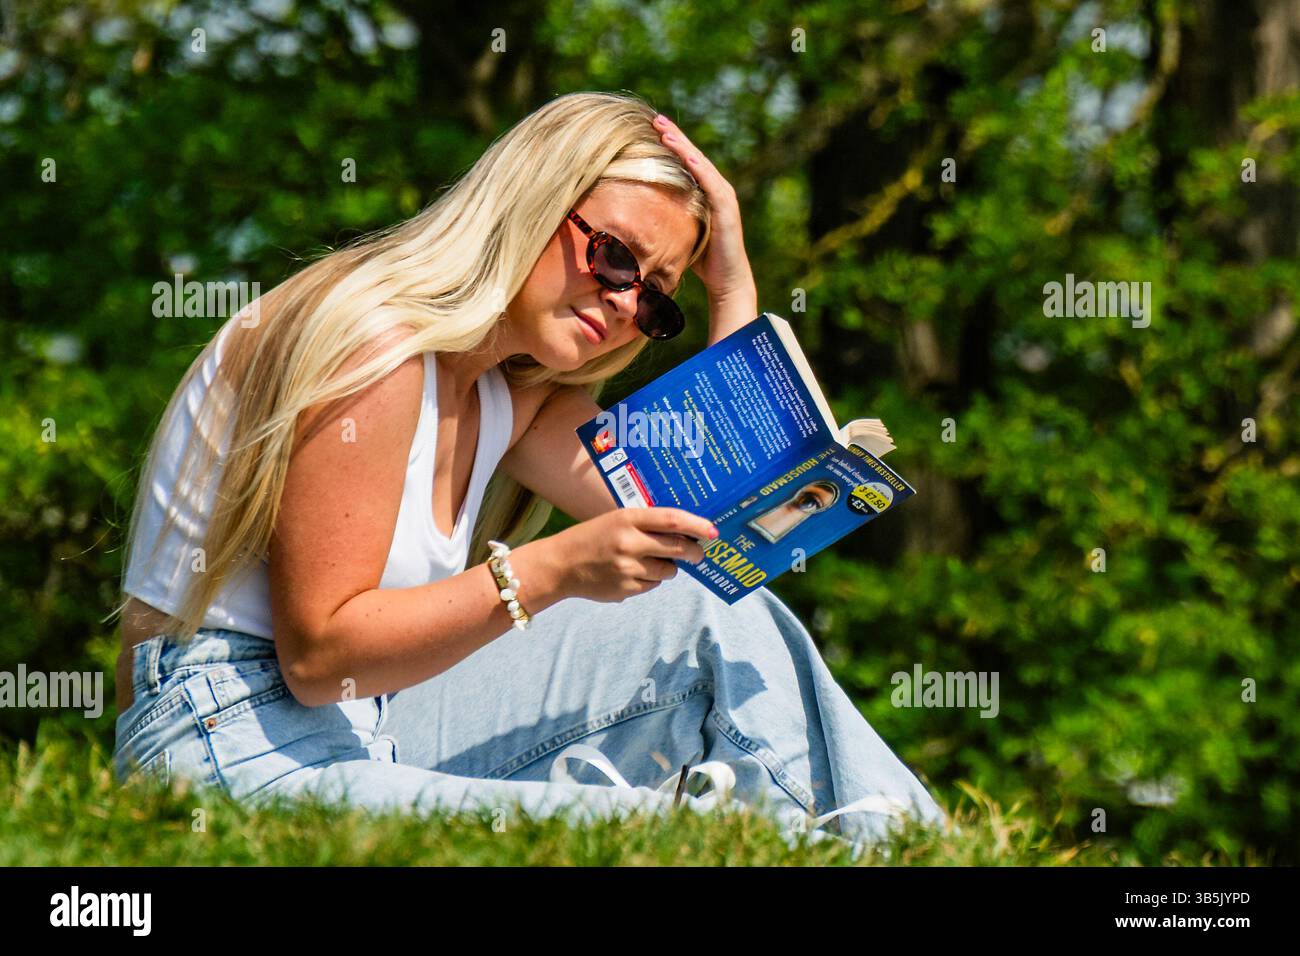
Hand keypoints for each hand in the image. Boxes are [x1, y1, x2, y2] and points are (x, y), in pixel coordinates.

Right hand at [548, 507, 716, 602]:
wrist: (560, 565)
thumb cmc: (592, 538)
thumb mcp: (616, 520)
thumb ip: (647, 524)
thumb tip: (686, 532)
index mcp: (627, 519)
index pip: (672, 519)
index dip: (697, 525)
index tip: (713, 531)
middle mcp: (629, 543)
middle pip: (678, 548)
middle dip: (694, 552)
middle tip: (698, 553)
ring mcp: (628, 569)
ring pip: (668, 571)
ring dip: (668, 568)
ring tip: (650, 561)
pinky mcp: (626, 589)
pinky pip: (652, 585)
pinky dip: (650, 580)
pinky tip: (632, 573)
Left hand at [652, 114, 756, 317]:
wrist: (727, 281)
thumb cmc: (702, 260)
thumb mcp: (679, 231)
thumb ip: (667, 218)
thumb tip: (638, 215)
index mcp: (705, 193)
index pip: (685, 163)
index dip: (670, 145)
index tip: (650, 129)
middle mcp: (717, 190)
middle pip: (693, 157)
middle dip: (674, 137)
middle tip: (656, 118)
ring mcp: (724, 198)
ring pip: (701, 165)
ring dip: (684, 147)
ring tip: (666, 131)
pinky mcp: (727, 210)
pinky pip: (711, 185)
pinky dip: (700, 170)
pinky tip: (687, 157)